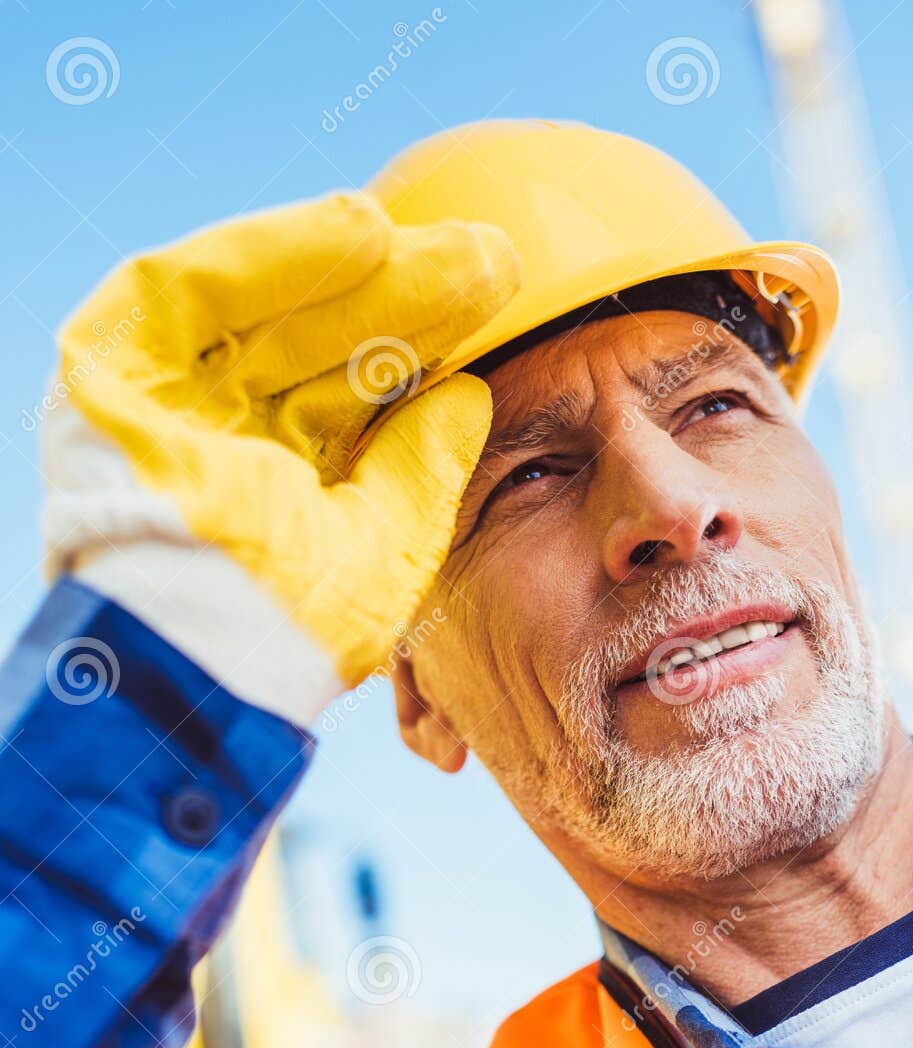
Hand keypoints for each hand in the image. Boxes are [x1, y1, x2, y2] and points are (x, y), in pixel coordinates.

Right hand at [43, 193, 518, 708]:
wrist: (192, 648)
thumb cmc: (288, 631)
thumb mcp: (382, 546)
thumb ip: (421, 471)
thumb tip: (469, 397)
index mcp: (280, 499)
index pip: (355, 402)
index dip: (425, 350)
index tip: (501, 308)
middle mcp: (222, 447)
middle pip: (319, 350)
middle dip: (409, 302)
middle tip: (497, 262)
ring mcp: (164, 407)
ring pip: (265, 312)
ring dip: (356, 269)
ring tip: (454, 248)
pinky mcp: (107, 371)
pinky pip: (190, 289)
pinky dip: (270, 251)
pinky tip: (361, 229)